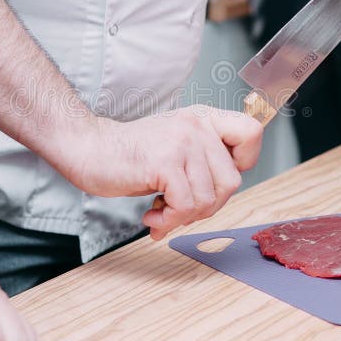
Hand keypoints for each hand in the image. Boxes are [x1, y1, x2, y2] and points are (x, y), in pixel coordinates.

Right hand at [70, 105, 262, 239]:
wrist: (89, 149)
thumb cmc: (130, 155)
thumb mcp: (175, 146)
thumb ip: (202, 162)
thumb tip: (222, 195)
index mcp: (203, 119)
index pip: (252, 133)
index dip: (243, 163)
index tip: (213, 179)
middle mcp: (197, 126)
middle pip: (232, 182)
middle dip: (208, 206)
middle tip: (180, 208)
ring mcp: (182, 142)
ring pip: (209, 199)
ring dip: (184, 217)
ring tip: (161, 212)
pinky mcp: (165, 162)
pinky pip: (186, 206)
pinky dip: (170, 221)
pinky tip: (153, 217)